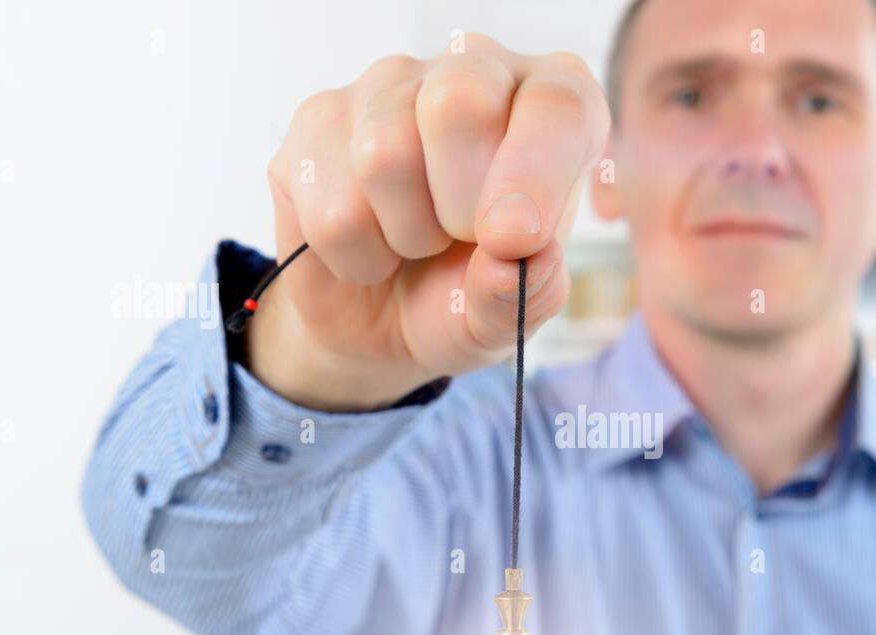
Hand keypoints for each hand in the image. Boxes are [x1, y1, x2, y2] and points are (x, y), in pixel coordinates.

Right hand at [246, 34, 609, 411]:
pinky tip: (369, 243)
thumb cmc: (465, 297)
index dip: (536, 175)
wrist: (381, 321)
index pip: (558, 104)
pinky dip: (353, 254)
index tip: (514, 242)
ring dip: (404, 236)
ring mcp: (388, 86)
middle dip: (458, 204)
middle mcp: (472, 71)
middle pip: (457, 100)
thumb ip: (525, 294)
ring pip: (383, 156)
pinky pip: (330, 201)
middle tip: (461, 239)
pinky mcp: (318, 117)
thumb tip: (516, 260)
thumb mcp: (509, 316)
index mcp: (551, 106)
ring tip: (415, 244)